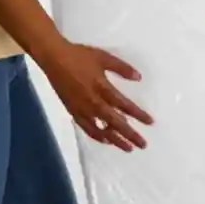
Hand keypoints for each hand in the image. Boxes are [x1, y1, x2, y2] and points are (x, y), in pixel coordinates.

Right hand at [39, 41, 153, 152]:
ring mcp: (82, 109)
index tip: (150, 122)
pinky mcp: (73, 112)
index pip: (124, 105)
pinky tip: (106, 140)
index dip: (138, 114)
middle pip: (115, 123)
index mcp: (102, 88)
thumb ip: (122, 68)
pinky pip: (87, 128)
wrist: (54, 59)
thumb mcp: (104, 57)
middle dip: (130, 134)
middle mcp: (93, 102)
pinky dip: (97, 136)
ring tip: (128, 148)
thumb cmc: (80, 56)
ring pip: (101, 129)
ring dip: (115, 140)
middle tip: (143, 145)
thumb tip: (139, 78)